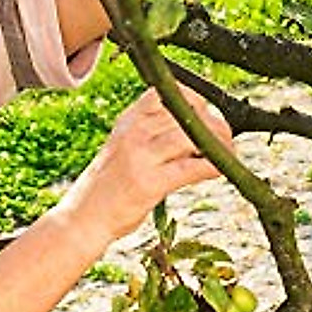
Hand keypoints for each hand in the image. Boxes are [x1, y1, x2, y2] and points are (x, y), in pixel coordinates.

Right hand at [68, 86, 233, 242]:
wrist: (82, 218)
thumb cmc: (106, 188)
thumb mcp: (122, 149)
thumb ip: (149, 135)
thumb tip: (188, 130)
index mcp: (127, 122)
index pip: (164, 93)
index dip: (193, 99)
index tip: (208, 113)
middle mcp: (133, 133)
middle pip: (185, 111)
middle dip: (214, 122)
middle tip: (226, 138)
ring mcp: (140, 157)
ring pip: (191, 135)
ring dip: (219, 144)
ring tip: (229, 154)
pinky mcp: (149, 183)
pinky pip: (191, 167)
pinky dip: (212, 167)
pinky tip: (220, 171)